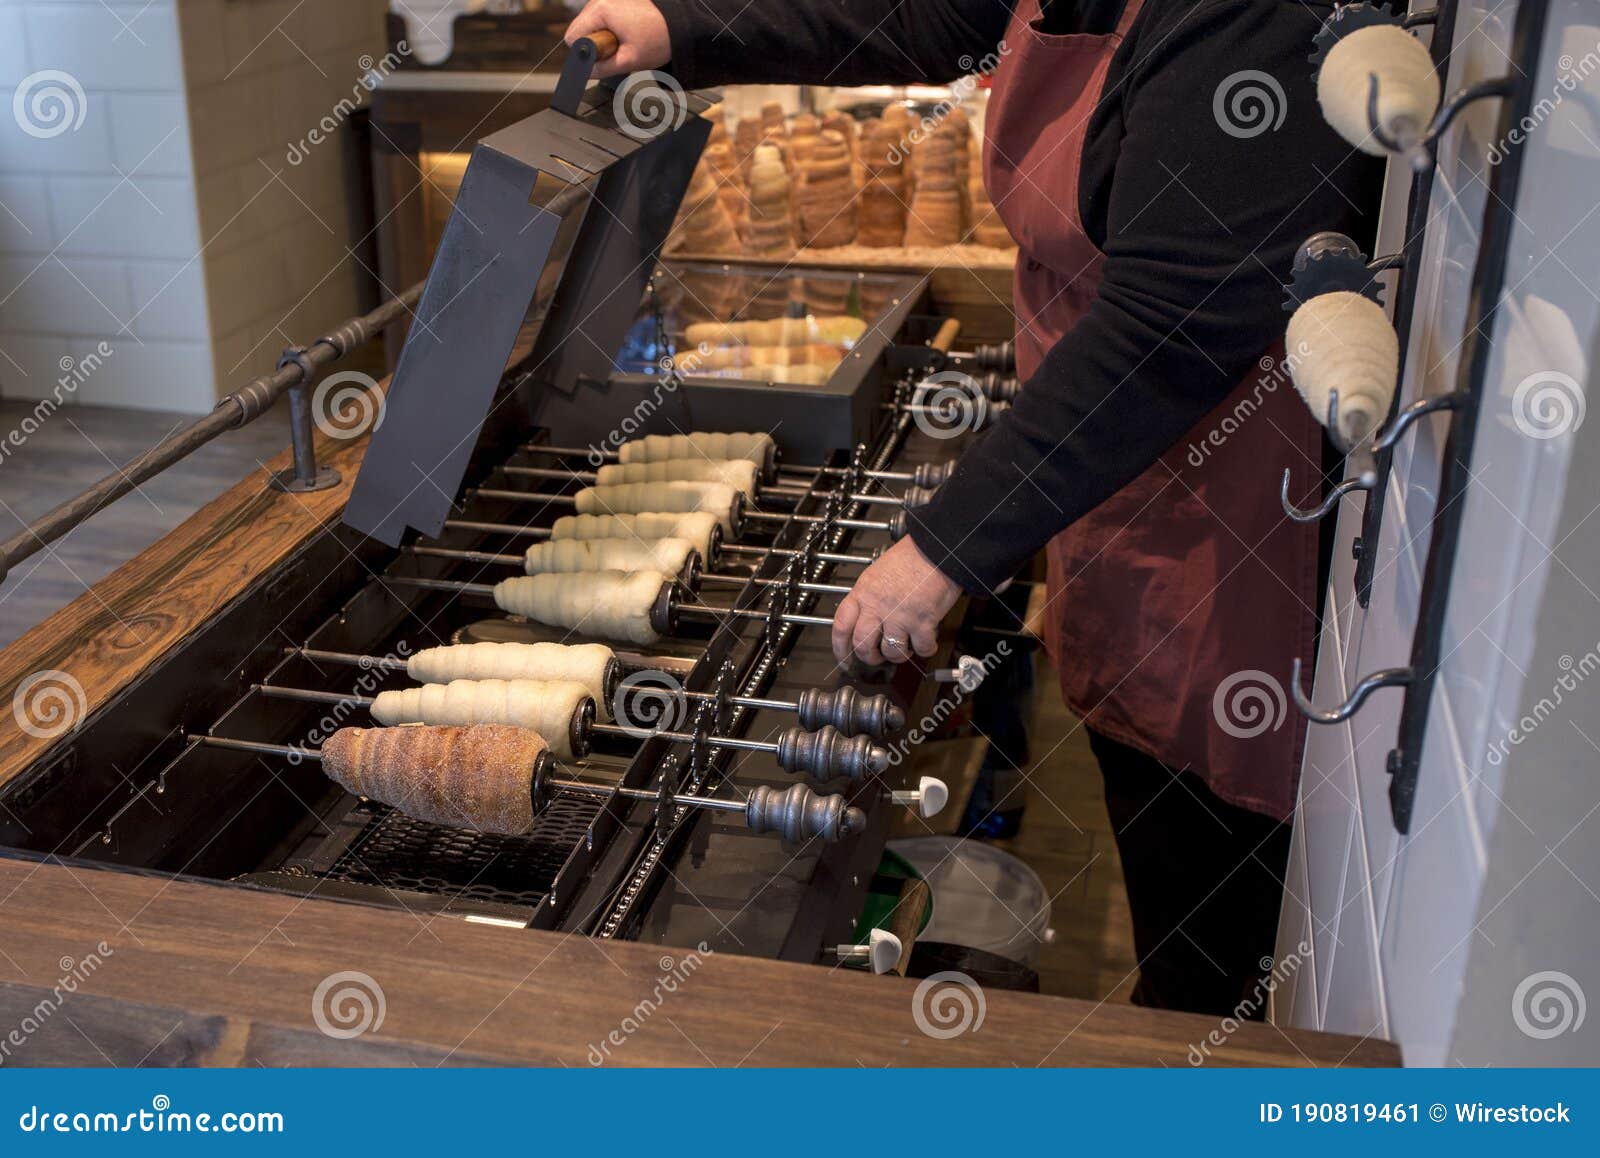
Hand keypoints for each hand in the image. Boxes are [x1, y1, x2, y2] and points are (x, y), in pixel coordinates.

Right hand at [564, 0, 670, 78]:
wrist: (681, 23)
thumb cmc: (660, 38)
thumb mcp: (628, 61)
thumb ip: (602, 68)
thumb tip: (585, 72)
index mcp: (600, 9)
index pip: (573, 36)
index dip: (584, 53)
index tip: (603, 57)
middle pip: (581, 28)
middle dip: (595, 43)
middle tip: (619, 48)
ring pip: (591, 23)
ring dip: (603, 36)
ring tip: (626, 39)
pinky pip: (602, 17)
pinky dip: (610, 27)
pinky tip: (628, 31)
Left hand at [831, 537, 962, 665]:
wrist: (937, 548)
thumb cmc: (912, 556)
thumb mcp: (878, 572)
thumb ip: (869, 596)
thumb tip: (867, 617)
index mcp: (863, 592)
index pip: (841, 626)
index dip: (840, 647)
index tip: (845, 658)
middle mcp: (878, 606)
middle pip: (863, 645)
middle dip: (870, 657)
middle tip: (877, 657)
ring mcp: (899, 615)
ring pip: (891, 652)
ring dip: (899, 655)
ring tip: (905, 648)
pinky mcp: (922, 621)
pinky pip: (921, 648)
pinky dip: (926, 649)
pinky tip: (928, 642)